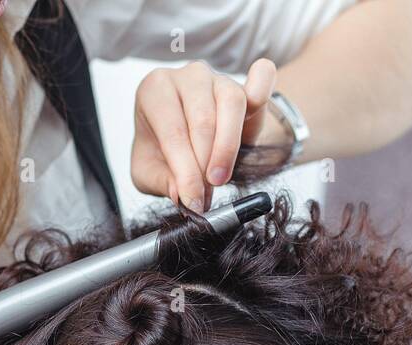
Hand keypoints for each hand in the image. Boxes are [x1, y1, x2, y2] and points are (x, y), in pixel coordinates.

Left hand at [131, 58, 277, 212]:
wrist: (184, 140)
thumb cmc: (161, 150)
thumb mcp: (149, 171)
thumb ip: (162, 182)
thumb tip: (181, 194)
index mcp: (154, 90)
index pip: (172, 132)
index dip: (186, 171)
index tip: (193, 200)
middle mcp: (186, 77)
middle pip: (202, 119)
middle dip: (206, 163)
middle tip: (206, 192)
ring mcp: (216, 77)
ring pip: (231, 104)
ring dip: (228, 146)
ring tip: (220, 177)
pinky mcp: (243, 84)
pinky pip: (260, 80)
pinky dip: (262, 89)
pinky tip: (256, 107)